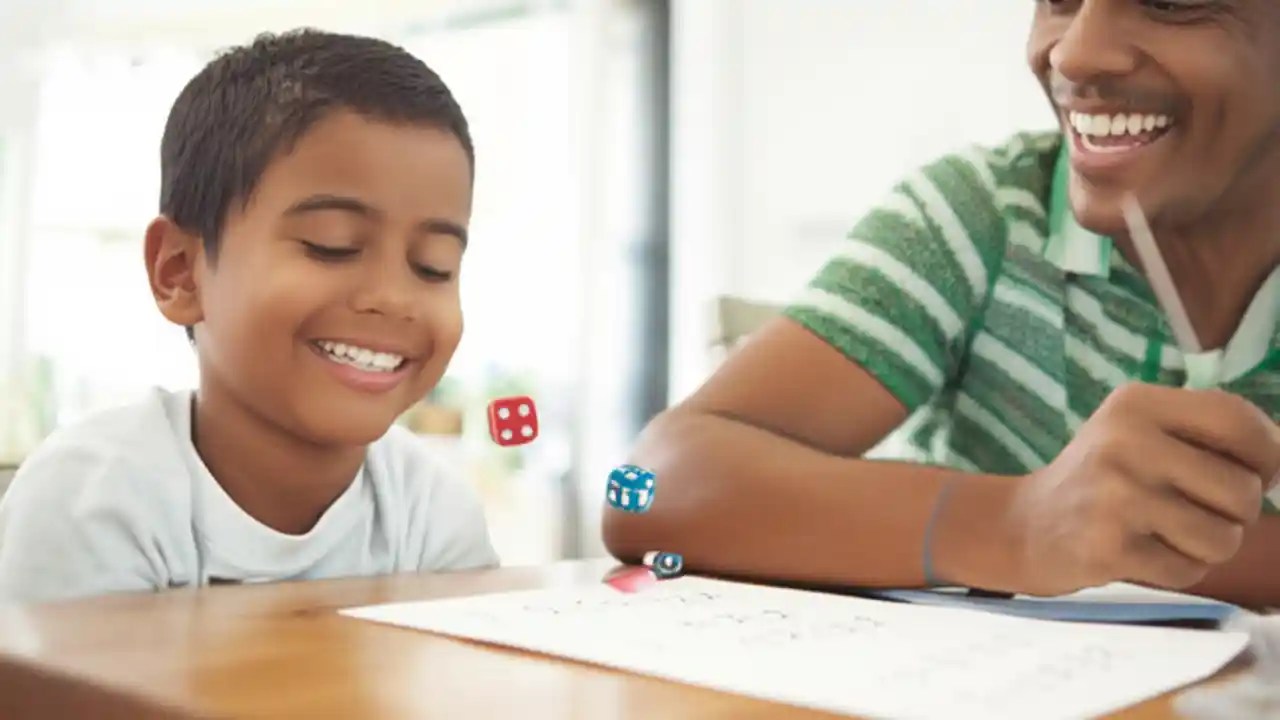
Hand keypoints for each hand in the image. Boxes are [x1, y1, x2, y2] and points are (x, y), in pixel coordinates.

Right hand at [1007, 383, 1279, 595]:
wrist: (1022, 525)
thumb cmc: (1101, 479)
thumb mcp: (1139, 432)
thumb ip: (1206, 434)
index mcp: (1136, 404)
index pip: (1239, 422)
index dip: (1268, 456)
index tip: (1256, 474)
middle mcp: (1124, 442)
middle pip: (1241, 491)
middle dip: (1236, 514)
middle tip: (1198, 511)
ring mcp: (1115, 495)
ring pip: (1223, 537)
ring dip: (1208, 546)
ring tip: (1169, 534)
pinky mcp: (1108, 546)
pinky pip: (1188, 570)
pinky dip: (1176, 570)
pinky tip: (1141, 553)